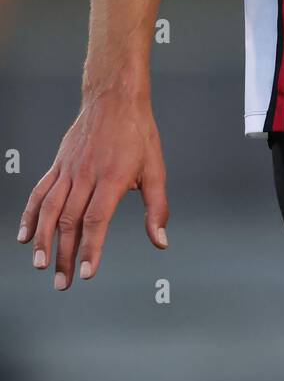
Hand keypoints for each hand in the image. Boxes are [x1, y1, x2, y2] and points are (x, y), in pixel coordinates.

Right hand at [16, 89, 168, 287]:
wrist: (115, 97)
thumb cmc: (138, 133)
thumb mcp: (156, 169)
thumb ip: (157, 208)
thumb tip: (161, 241)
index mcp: (113, 178)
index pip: (97, 220)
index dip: (91, 248)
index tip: (86, 273)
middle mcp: (87, 174)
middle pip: (71, 221)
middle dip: (65, 255)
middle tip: (62, 283)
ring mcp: (69, 169)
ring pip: (51, 209)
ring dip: (43, 239)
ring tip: (40, 264)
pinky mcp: (59, 164)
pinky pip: (40, 192)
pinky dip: (30, 215)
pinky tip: (25, 236)